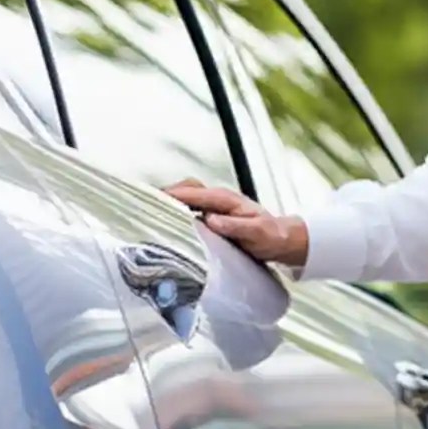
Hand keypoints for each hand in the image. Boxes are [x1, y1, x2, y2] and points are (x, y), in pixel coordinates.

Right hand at [163, 179, 308, 266]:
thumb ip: (235, 226)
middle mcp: (219, 199)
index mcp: (226, 199)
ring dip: (170, 201)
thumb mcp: (256, 233)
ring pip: (187, 196)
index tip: (154, 200)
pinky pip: (192, 208)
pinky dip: (178, 210)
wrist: (282, 239)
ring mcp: (216, 206)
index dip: (173, 195)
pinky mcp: (214, 215)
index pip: (193, 192)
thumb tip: (211, 220)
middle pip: (187, 188)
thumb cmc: (271, 236)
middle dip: (166, 193)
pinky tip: (168, 221)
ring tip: (149, 211)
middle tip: (144, 204)